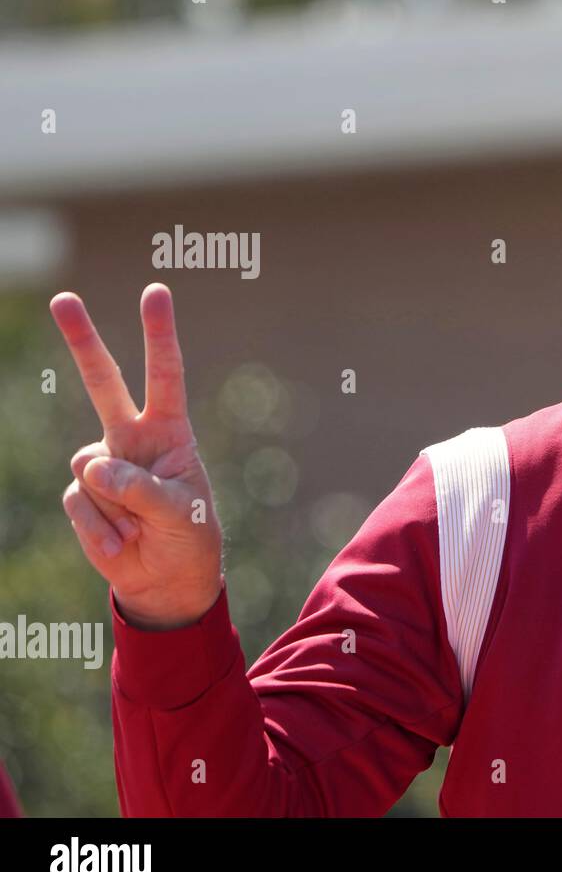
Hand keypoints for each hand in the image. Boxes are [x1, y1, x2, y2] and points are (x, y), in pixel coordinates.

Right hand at [50, 282, 223, 630]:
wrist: (164, 580)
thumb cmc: (187, 537)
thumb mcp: (182, 514)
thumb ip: (144, 489)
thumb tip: (97, 468)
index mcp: (169, 432)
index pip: (164, 375)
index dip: (159, 335)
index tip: (155, 291)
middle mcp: (131, 438)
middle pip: (102, 382)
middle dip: (83, 339)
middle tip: (63, 297)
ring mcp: (102, 464)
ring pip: (92, 468)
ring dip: (119, 506)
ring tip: (142, 525)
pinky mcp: (80, 495)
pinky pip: (82, 504)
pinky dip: (104, 531)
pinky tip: (122, 540)